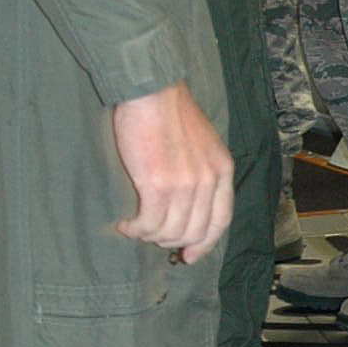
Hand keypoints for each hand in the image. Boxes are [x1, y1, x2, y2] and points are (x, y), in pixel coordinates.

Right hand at [111, 83, 233, 261]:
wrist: (151, 91)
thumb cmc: (171, 110)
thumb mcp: (205, 141)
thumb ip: (204, 168)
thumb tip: (190, 198)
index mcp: (222, 170)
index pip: (220, 220)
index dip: (205, 243)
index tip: (190, 255)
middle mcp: (208, 181)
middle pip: (194, 231)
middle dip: (173, 242)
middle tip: (153, 240)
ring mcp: (183, 185)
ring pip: (170, 231)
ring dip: (150, 236)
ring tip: (135, 229)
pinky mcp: (156, 185)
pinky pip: (148, 223)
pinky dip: (136, 229)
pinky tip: (125, 225)